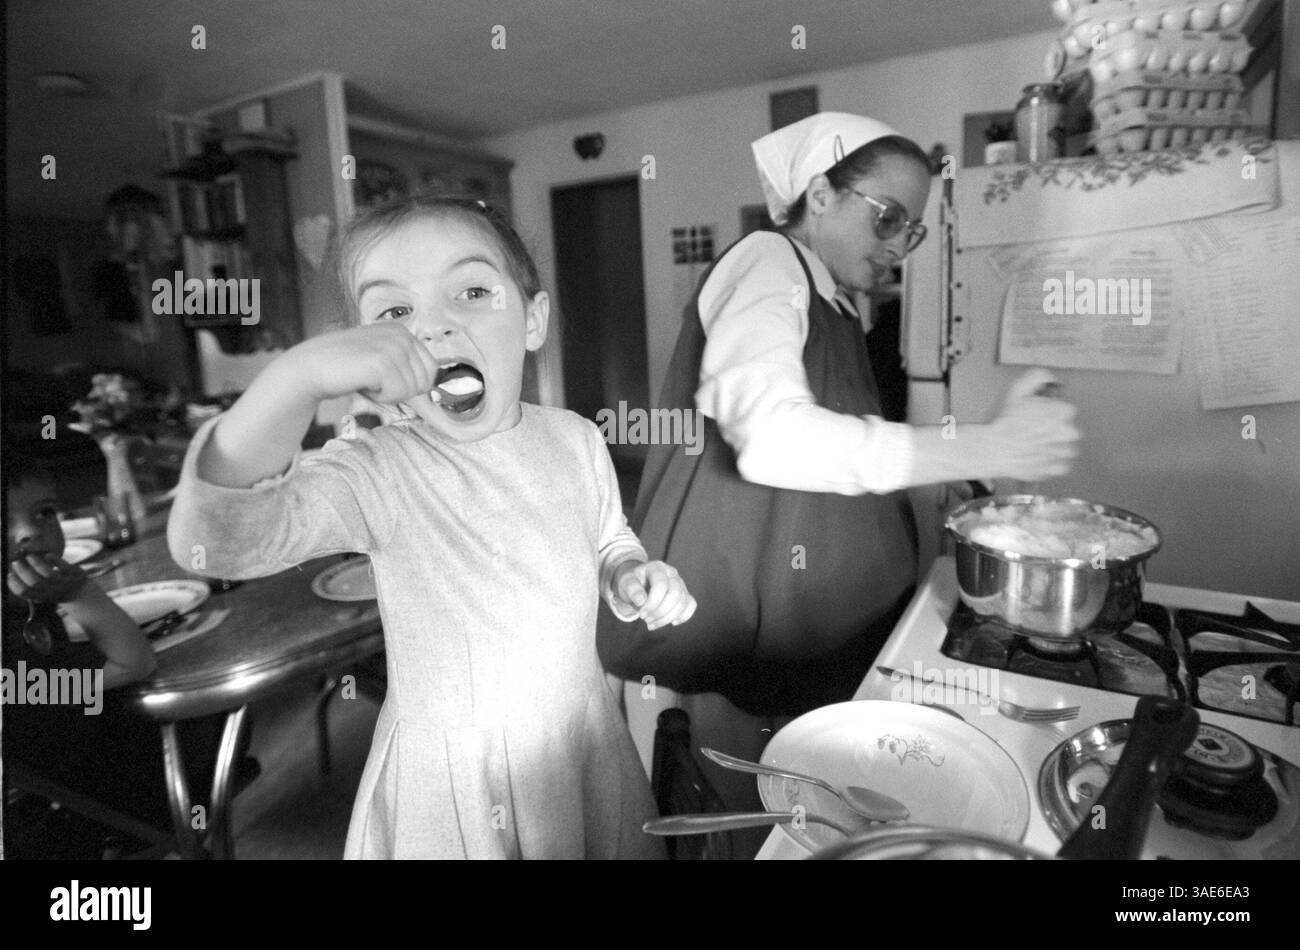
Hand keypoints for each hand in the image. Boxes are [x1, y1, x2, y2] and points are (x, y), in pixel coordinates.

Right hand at [6, 552, 88, 603]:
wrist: (80, 592)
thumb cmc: (53, 588)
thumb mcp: (40, 590)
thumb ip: (27, 581)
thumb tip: (9, 565)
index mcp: (41, 597)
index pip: (24, 592)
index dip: (14, 583)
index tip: (9, 573)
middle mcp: (53, 592)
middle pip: (34, 582)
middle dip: (23, 570)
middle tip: (16, 561)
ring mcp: (64, 583)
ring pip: (48, 574)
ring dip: (36, 562)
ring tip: (29, 555)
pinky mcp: (74, 574)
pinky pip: (63, 566)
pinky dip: (53, 559)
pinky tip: (47, 555)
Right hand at [278, 322, 440, 408]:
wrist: (311, 366)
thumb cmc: (347, 370)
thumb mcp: (384, 363)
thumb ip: (408, 372)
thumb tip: (439, 403)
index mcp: (403, 332)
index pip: (432, 370)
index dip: (412, 384)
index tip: (386, 380)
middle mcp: (401, 335)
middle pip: (425, 382)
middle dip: (401, 390)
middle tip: (373, 380)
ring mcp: (393, 347)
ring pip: (412, 390)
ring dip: (388, 393)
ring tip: (365, 379)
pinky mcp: (383, 362)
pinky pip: (398, 394)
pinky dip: (379, 396)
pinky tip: (361, 381)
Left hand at [611, 560, 696, 630]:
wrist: (637, 583)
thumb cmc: (632, 583)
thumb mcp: (626, 583)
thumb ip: (632, 589)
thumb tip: (641, 601)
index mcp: (657, 567)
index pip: (661, 585)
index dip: (652, 603)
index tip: (641, 614)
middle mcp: (672, 573)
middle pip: (675, 594)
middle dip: (660, 611)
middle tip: (646, 619)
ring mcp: (680, 583)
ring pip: (683, 602)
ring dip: (667, 618)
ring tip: (652, 624)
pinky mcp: (684, 593)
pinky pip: (691, 605)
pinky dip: (683, 616)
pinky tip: (672, 622)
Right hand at [981, 369, 1079, 480]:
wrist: (992, 449)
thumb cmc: (1003, 423)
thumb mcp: (1017, 389)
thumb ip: (1037, 377)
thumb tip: (1048, 378)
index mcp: (1062, 411)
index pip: (1064, 408)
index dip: (1048, 410)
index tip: (1038, 414)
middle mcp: (1067, 432)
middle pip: (1066, 428)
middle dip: (1052, 428)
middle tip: (1033, 429)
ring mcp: (1062, 452)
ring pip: (1064, 447)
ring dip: (1052, 445)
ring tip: (1032, 444)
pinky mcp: (1055, 468)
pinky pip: (1061, 464)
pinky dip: (1050, 461)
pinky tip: (1036, 455)